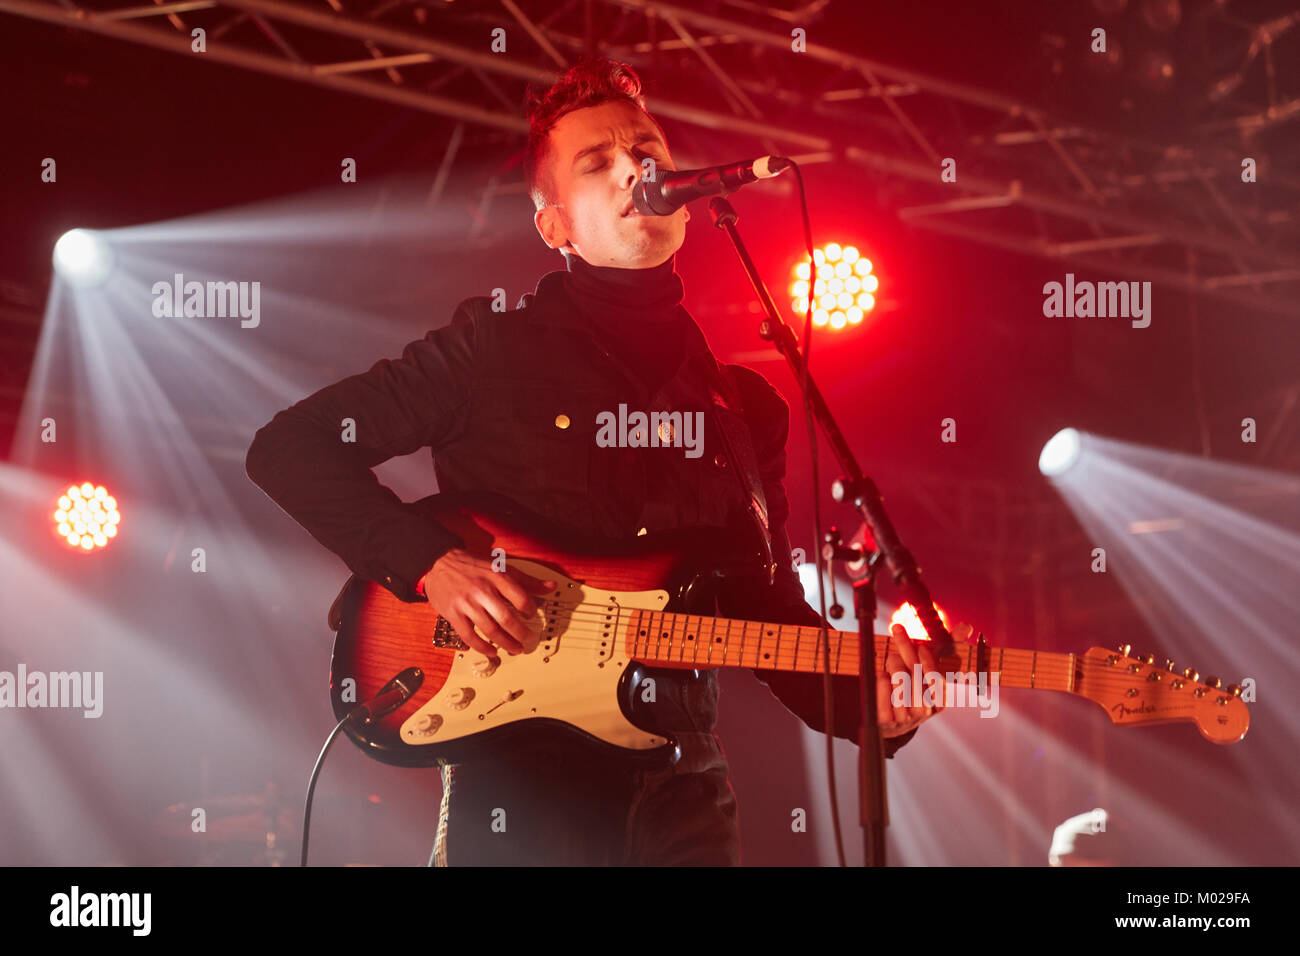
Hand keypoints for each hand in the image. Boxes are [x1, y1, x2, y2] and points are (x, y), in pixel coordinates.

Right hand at [418, 549, 556, 656]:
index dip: (531, 611)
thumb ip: (527, 580)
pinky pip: (469, 636)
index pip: (521, 599)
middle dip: (521, 634)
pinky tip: (492, 652)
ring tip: (516, 649)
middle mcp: (482, 590)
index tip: (532, 616)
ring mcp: (467, 604)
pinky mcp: (453, 614)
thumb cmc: (473, 566)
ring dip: (506, 644)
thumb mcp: (502, 567)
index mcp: (497, 577)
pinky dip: (482, 648)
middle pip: (507, 619)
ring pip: (490, 630)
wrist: (439, 562)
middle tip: (529, 639)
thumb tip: (551, 587)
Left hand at [876, 621, 973, 736]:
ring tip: (892, 659)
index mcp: (940, 701)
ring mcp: (905, 719)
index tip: (921, 645)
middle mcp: (925, 712)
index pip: (938, 679)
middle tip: (898, 629)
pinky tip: (883, 676)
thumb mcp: (931, 667)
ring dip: (893, 665)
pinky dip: (881, 681)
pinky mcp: (886, 721)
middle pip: (915, 676)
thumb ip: (949, 646)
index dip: (930, 661)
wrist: (893, 720)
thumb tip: (967, 626)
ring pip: (898, 682)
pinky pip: (882, 693)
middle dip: (906, 649)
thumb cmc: (915, 684)